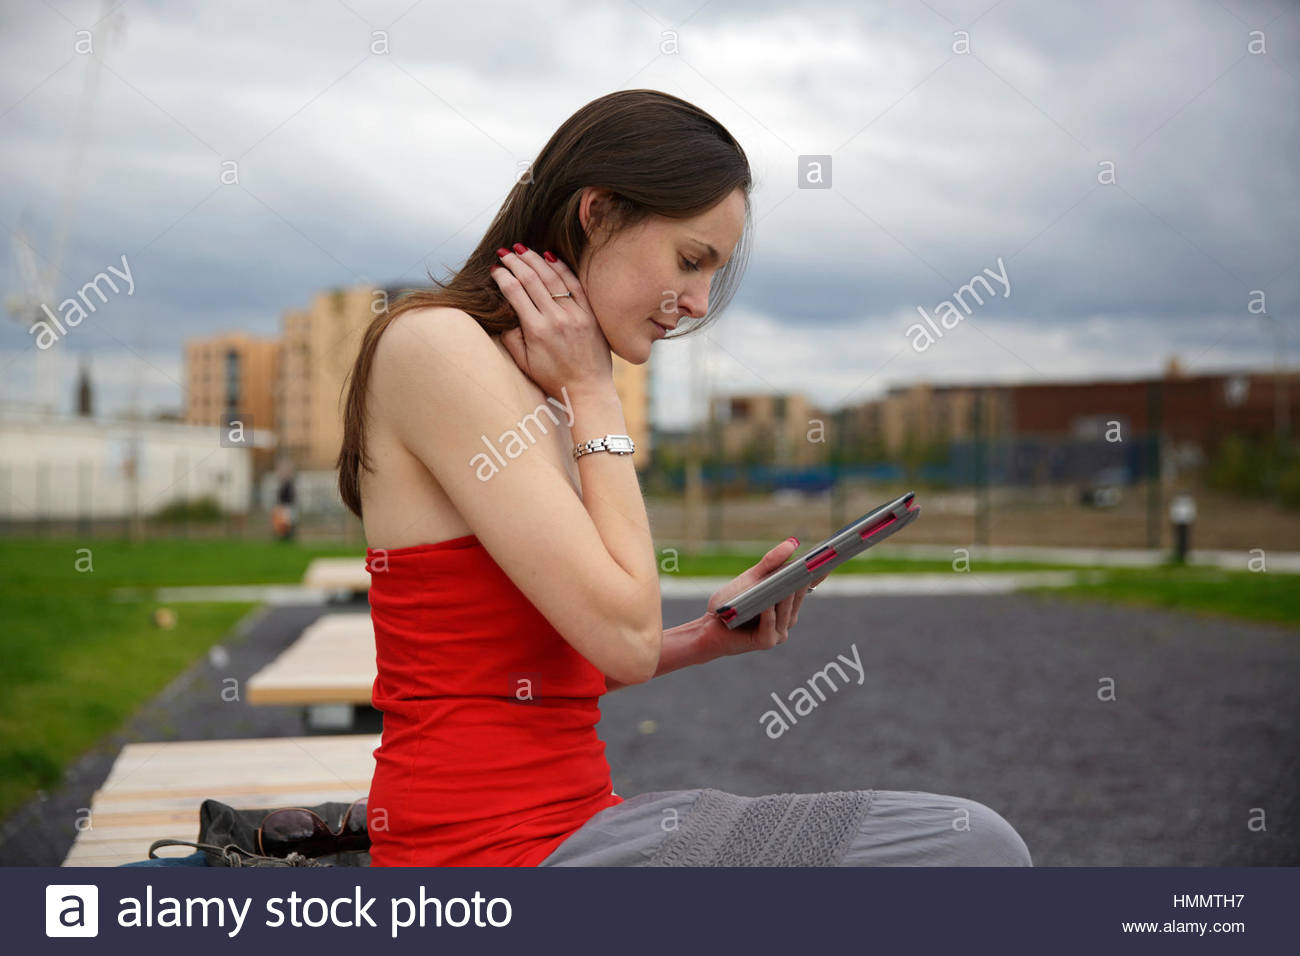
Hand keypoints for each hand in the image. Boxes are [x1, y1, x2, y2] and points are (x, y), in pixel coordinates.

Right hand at [490, 245, 612, 399]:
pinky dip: (561, 268)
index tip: (495, 269)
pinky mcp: (590, 314)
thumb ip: (511, 337)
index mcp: (536, 330)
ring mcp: (575, 314)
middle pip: (531, 279)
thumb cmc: (552, 378)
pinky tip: (550, 257)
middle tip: (505, 251)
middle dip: (515, 262)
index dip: (502, 277)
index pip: (515, 292)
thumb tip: (505, 312)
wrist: (587, 389)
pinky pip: (574, 284)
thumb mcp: (523, 363)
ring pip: (552, 278)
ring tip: (522, 249)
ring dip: (535, 260)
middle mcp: (556, 318)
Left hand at [698, 538, 828, 656]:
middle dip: (801, 580)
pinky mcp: (766, 642)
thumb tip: (793, 543)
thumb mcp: (752, 578)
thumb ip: (771, 562)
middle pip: (796, 597)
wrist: (708, 627)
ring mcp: (779, 633)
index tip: (827, 560)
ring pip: (785, 610)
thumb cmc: (730, 603)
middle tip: (810, 563)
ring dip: (785, 596)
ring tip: (789, 580)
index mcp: (787, 605)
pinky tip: (767, 603)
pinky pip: (770, 624)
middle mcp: (787, 619)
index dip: (817, 574)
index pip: (806, 587)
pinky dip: (768, 613)